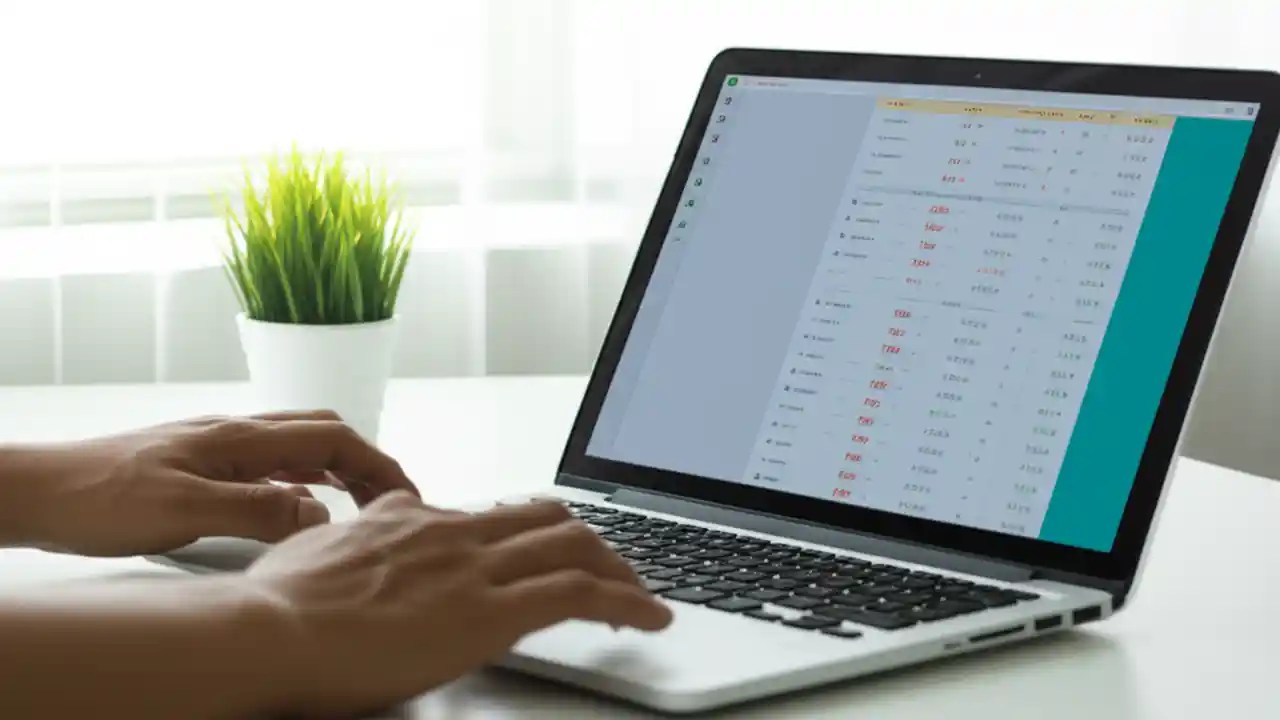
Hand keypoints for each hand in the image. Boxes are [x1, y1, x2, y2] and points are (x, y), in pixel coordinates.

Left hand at [4, 410, 416, 555]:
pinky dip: (303, 481)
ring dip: (337, 469)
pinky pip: (270, 466)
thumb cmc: (100, 498)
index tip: (407, 497)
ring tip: (359, 506)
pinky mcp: (202, 464)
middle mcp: (236, 434)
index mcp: (241, 437)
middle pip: (324, 433)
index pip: (334, 439)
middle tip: (391, 502)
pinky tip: (296, 509)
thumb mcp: (185, 510)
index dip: (379, 465)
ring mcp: (219, 446)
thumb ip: (258, 511)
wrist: (41, 492)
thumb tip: (323, 516)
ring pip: (298, 447)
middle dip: (367, 462)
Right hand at [244, 492, 672, 716]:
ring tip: (642, 597)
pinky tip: (648, 616)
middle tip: (612, 572)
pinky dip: (627, 600)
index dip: (532, 534)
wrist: (267, 631)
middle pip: (547, 519)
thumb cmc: (277, 606)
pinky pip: (580, 593)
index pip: (493, 515)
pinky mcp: (489, 610)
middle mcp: (453, 531)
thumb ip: (352, 547)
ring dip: (619, 570)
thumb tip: (352, 551)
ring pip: (576, 545)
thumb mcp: (317, 555)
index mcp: (413, 519)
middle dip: (590, 543)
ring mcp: (474, 567)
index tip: (547, 553)